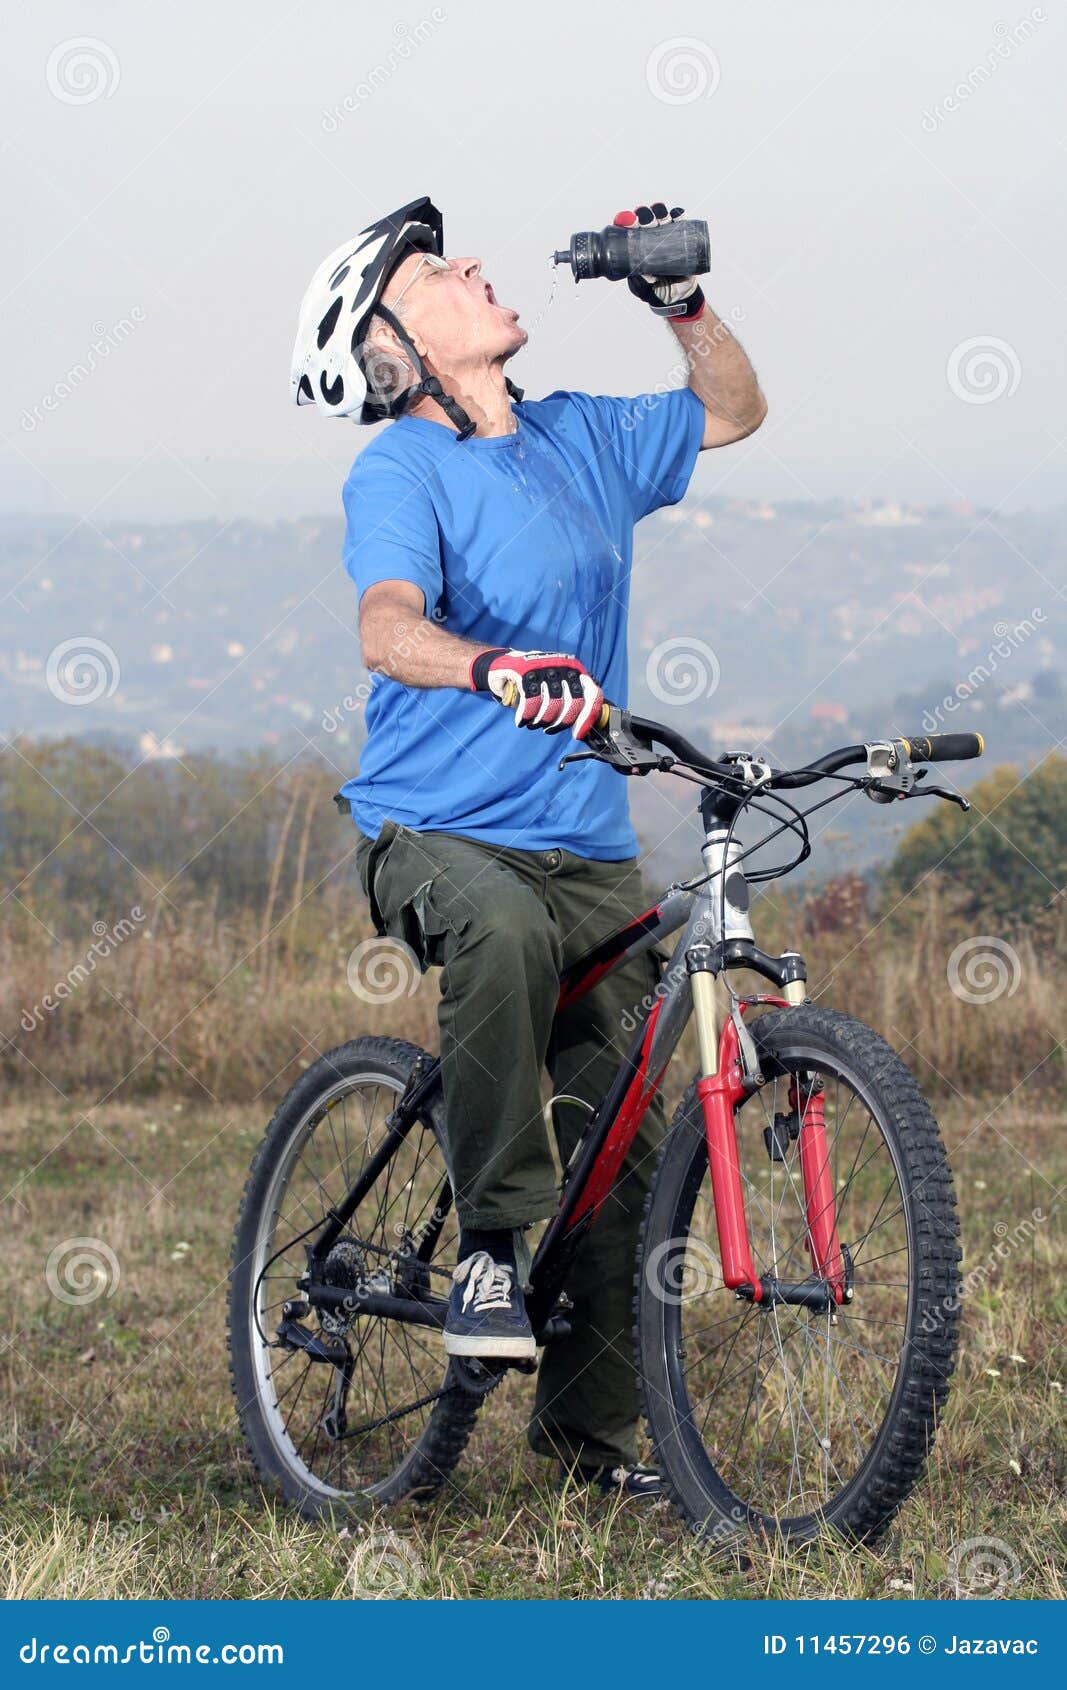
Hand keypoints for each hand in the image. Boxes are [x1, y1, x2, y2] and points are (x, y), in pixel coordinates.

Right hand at [469, 647, 604, 739]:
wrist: (502, 667)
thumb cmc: (533, 684)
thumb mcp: (556, 689)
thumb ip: (572, 702)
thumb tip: (584, 727)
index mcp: (575, 671)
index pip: (592, 694)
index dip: (587, 718)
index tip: (576, 734)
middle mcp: (563, 666)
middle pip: (574, 702)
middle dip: (561, 722)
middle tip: (549, 728)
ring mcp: (544, 666)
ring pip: (552, 704)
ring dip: (541, 720)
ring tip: (533, 722)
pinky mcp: (524, 669)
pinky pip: (530, 699)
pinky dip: (525, 715)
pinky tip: (521, 720)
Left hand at [614, 202, 704, 319]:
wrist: (679, 298)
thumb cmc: (657, 293)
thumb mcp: (644, 290)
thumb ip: (639, 283)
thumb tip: (637, 272)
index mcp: (635, 248)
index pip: (628, 229)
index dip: (627, 221)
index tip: (630, 222)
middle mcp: (649, 238)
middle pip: (644, 219)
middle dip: (644, 216)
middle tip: (648, 223)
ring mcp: (665, 236)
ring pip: (661, 216)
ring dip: (659, 212)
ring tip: (661, 219)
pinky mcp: (682, 237)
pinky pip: (680, 221)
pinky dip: (678, 215)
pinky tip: (676, 215)